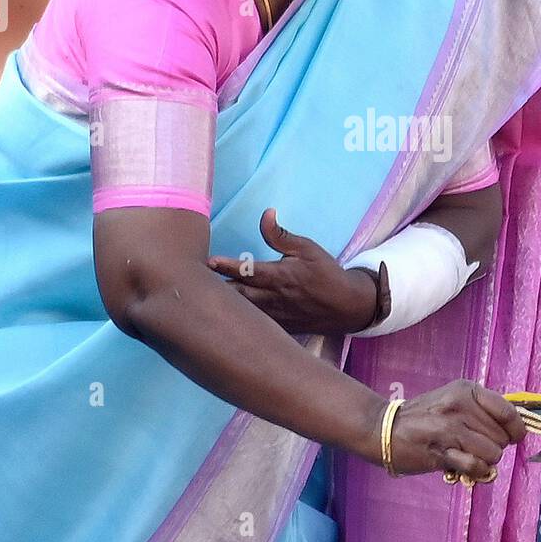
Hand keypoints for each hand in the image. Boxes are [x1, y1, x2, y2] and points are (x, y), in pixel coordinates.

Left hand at [208, 207, 381, 336]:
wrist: (346, 306)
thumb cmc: (326, 273)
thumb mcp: (307, 248)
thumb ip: (281, 234)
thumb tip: (265, 214)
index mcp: (279, 276)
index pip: (247, 270)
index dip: (225, 265)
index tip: (208, 261)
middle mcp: (272, 298)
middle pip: (236, 295)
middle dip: (215, 289)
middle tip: (193, 282)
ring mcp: (272, 316)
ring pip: (241, 312)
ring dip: (222, 305)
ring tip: (200, 298)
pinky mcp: (276, 327)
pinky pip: (251, 325)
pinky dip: (236, 320)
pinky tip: (221, 317)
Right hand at [380, 379, 526, 478]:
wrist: (384, 429)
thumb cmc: (424, 418)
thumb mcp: (454, 401)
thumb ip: (482, 410)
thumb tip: (516, 428)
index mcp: (466, 390)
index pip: (507, 411)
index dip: (516, 429)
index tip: (513, 437)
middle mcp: (460, 405)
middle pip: (502, 437)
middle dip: (494, 447)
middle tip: (474, 446)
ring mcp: (451, 428)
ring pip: (492, 453)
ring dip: (484, 461)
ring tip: (467, 455)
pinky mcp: (442, 451)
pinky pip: (476, 466)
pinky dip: (474, 471)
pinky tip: (462, 466)